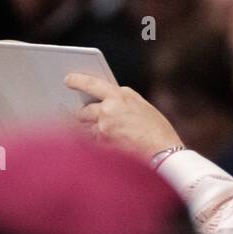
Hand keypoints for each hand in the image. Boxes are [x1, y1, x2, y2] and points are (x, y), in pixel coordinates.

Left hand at [65, 73, 181, 158]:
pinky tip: (109, 148)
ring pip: (86, 130)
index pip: (91, 84)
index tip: (68, 79)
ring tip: (106, 138)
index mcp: (119, 96)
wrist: (164, 154)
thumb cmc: (157, 131)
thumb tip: (105, 100)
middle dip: (85, 117)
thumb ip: (122, 100)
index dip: (77, 80)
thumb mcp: (142, 106)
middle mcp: (108, 110)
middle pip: (83, 112)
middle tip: (88, 119)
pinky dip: (96, 145)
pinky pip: (91, 144)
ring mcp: (103, 129)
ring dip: (91, 133)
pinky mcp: (101, 146)